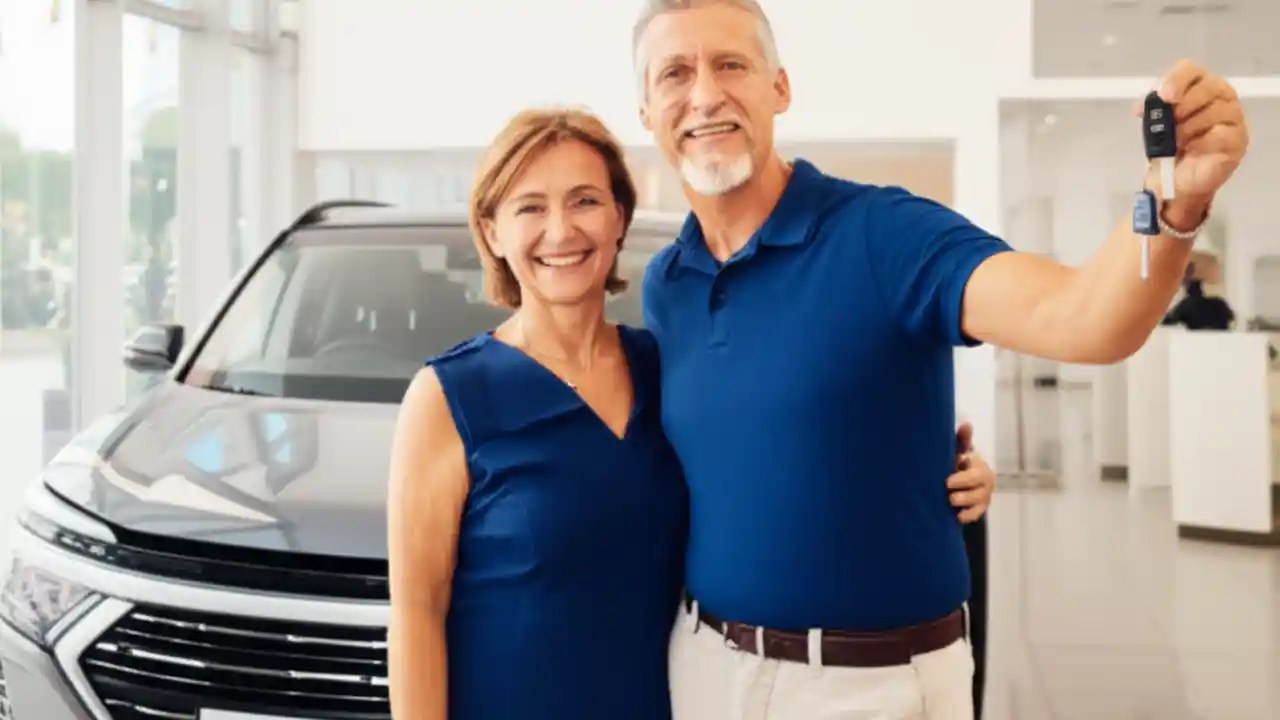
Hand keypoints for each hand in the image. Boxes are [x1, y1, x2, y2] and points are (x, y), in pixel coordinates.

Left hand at [948, 422, 993, 523]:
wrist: (959, 489)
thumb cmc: (956, 467)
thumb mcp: (956, 453)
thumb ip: (961, 441)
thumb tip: (967, 424)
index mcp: (976, 462)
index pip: (973, 459)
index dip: (966, 460)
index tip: (959, 460)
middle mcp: (983, 478)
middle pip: (977, 479)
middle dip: (963, 480)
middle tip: (948, 483)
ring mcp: (983, 495)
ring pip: (978, 498)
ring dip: (964, 499)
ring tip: (951, 499)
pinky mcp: (979, 509)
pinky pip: (976, 514)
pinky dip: (967, 515)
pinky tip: (957, 516)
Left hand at [1134, 59, 1248, 221]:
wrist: (1176, 179)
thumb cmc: (1169, 147)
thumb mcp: (1155, 125)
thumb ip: (1152, 111)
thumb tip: (1141, 107)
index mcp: (1199, 86)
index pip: (1191, 70)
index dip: (1176, 80)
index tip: (1164, 97)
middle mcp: (1221, 96)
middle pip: (1207, 87)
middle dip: (1183, 107)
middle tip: (1171, 125)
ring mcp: (1233, 117)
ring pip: (1215, 110)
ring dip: (1189, 128)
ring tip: (1178, 142)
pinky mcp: (1238, 140)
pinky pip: (1221, 134)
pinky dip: (1202, 142)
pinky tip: (1193, 150)